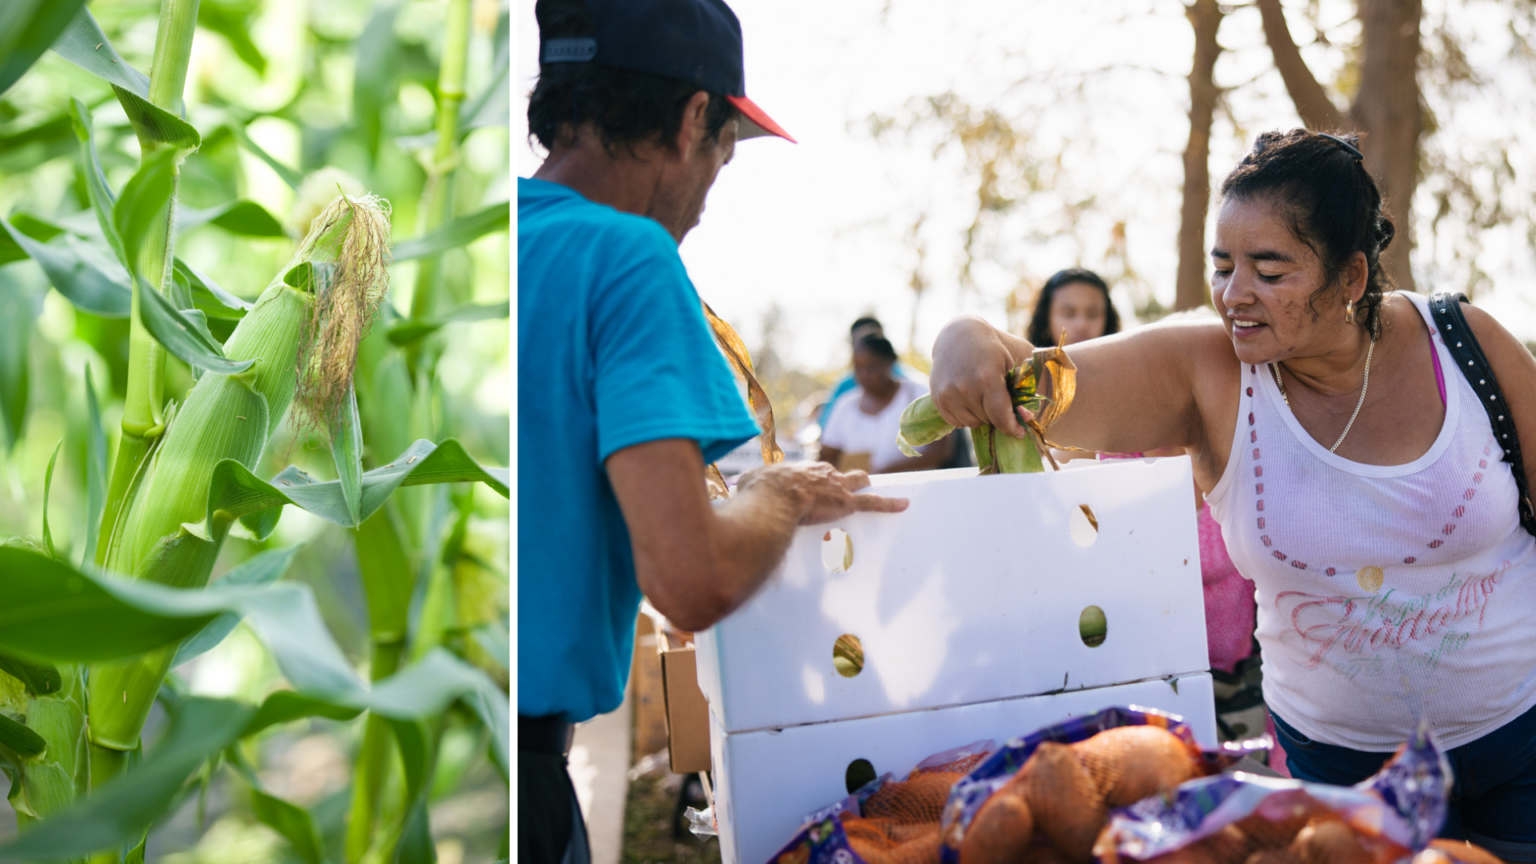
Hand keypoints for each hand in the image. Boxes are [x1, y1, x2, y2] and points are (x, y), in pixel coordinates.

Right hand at [736, 461, 908, 524]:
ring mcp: (837, 487)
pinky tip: (904, 505)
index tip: (814, 485)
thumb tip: (737, 486)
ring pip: (858, 482)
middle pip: (838, 473)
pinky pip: (874, 503)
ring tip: (873, 489)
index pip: (813, 472)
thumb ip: (748, 484)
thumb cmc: (760, 492)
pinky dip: (890, 504)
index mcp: (800, 469)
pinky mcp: (847, 503)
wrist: (775, 498)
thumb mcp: (749, 483)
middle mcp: (821, 473)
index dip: (815, 479)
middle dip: (842, 479)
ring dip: (865, 487)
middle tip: (846, 486)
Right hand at [930, 315, 1034, 437]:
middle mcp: (965, 389)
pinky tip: (968, 398)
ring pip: (972, 424)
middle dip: (997, 415)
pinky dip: (966, 416)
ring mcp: (948, 395)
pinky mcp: (937, 399)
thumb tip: (1025, 420)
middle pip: (988, 421)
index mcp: (986, 379)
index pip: (1001, 417)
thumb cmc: (990, 350)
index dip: (1012, 428)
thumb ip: (1019, 394)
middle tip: (998, 399)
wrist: (957, 337)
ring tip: (982, 396)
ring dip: (981, 416)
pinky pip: (956, 422)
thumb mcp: (1010, 366)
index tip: (1020, 432)